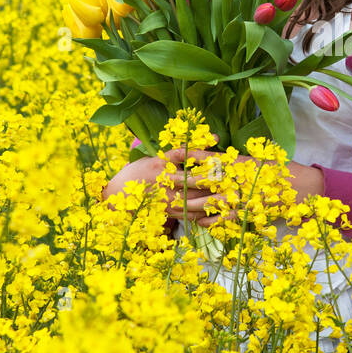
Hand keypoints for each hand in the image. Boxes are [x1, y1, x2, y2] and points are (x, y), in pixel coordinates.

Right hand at [103, 136, 232, 221]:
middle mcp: (164, 179)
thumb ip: (187, 146)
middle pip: (192, 179)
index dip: (205, 155)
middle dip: (213, 179)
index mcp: (162, 162)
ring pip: (193, 199)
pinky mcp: (169, 211)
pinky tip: (222, 214)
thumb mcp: (160, 154)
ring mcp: (166, 197)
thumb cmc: (143, 170)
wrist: (119, 193)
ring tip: (232, 198)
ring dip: (213, 199)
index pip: (186, 155)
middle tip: (232, 178)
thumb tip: (217, 137)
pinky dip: (206, 214)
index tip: (221, 155)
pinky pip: (190, 214)